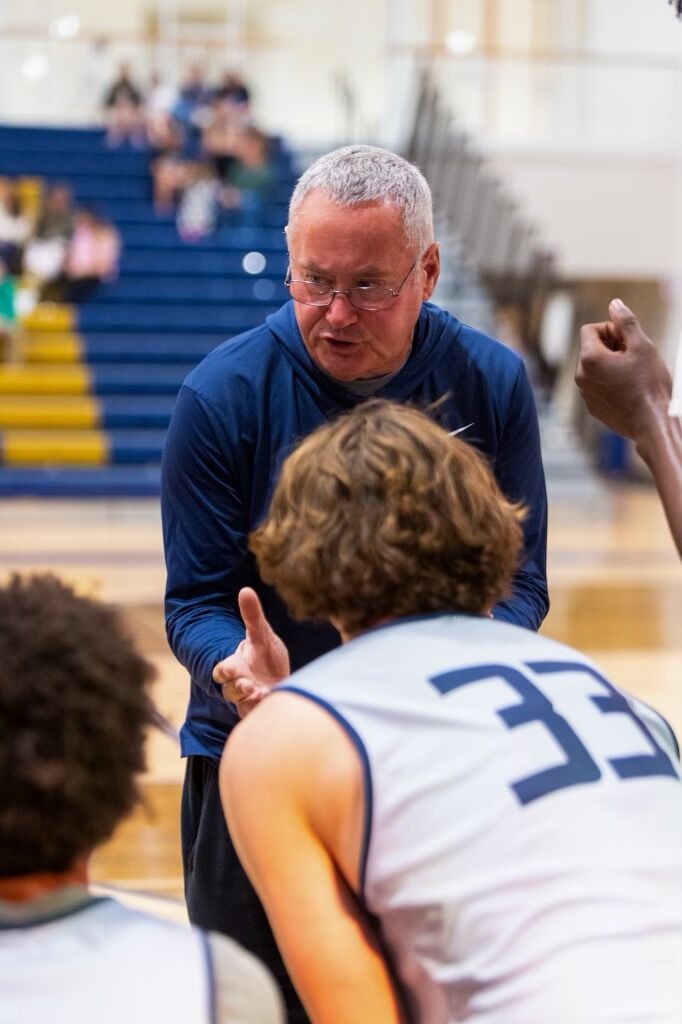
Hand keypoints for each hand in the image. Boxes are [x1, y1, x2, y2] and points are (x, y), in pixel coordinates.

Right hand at [213, 588, 289, 716]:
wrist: (281, 676)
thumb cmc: (266, 655)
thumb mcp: (261, 635)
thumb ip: (253, 616)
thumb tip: (245, 590)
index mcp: (235, 666)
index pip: (221, 671)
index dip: (224, 671)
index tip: (231, 668)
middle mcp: (239, 684)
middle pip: (229, 691)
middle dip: (236, 688)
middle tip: (246, 684)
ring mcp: (250, 699)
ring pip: (243, 704)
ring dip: (251, 699)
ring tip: (262, 693)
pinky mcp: (262, 709)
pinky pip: (258, 712)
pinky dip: (264, 707)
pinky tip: (273, 700)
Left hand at [575, 298, 671, 440]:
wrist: (653, 423)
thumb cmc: (649, 384)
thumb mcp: (642, 346)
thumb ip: (625, 322)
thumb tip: (614, 304)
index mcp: (589, 359)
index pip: (590, 330)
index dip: (610, 329)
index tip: (628, 340)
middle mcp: (581, 377)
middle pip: (591, 348)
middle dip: (611, 346)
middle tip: (633, 356)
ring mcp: (585, 394)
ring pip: (594, 368)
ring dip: (611, 364)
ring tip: (633, 373)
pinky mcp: (593, 407)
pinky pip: (597, 386)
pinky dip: (610, 382)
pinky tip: (629, 389)